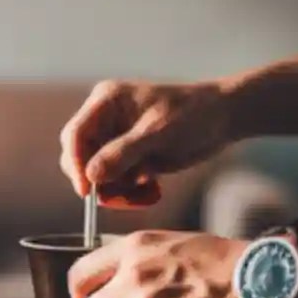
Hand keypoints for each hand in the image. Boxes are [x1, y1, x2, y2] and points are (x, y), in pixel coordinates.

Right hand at [59, 80, 235, 206]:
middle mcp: (105, 119)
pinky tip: (150, 187)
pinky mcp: (128, 157)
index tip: (87, 190)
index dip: (75, 163)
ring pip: (96, 174)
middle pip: (79, 156)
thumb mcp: (157, 133)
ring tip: (145, 189)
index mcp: (106, 102)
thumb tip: (91, 176)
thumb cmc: (192, 113)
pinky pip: (115, 181)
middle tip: (119, 196)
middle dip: (97, 179)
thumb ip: (122, 153)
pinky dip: (128, 191)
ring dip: (116, 188)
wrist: (222, 118)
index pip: (75, 134)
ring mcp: (115, 139)